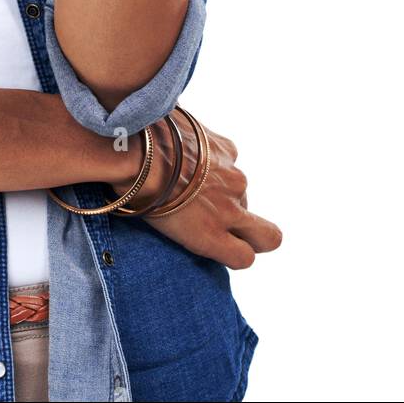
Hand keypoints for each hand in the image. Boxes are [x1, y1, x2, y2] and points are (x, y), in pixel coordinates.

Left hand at [129, 115, 283, 268]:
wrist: (134, 145)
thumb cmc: (136, 189)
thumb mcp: (162, 226)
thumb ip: (192, 230)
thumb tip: (196, 224)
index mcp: (210, 236)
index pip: (244, 258)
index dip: (237, 252)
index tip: (225, 245)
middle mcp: (229, 210)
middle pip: (269, 237)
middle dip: (257, 235)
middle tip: (232, 223)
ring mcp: (233, 179)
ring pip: (241, 192)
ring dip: (223, 188)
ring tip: (189, 175)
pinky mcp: (228, 150)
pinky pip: (228, 160)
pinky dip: (213, 158)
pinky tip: (188, 151)